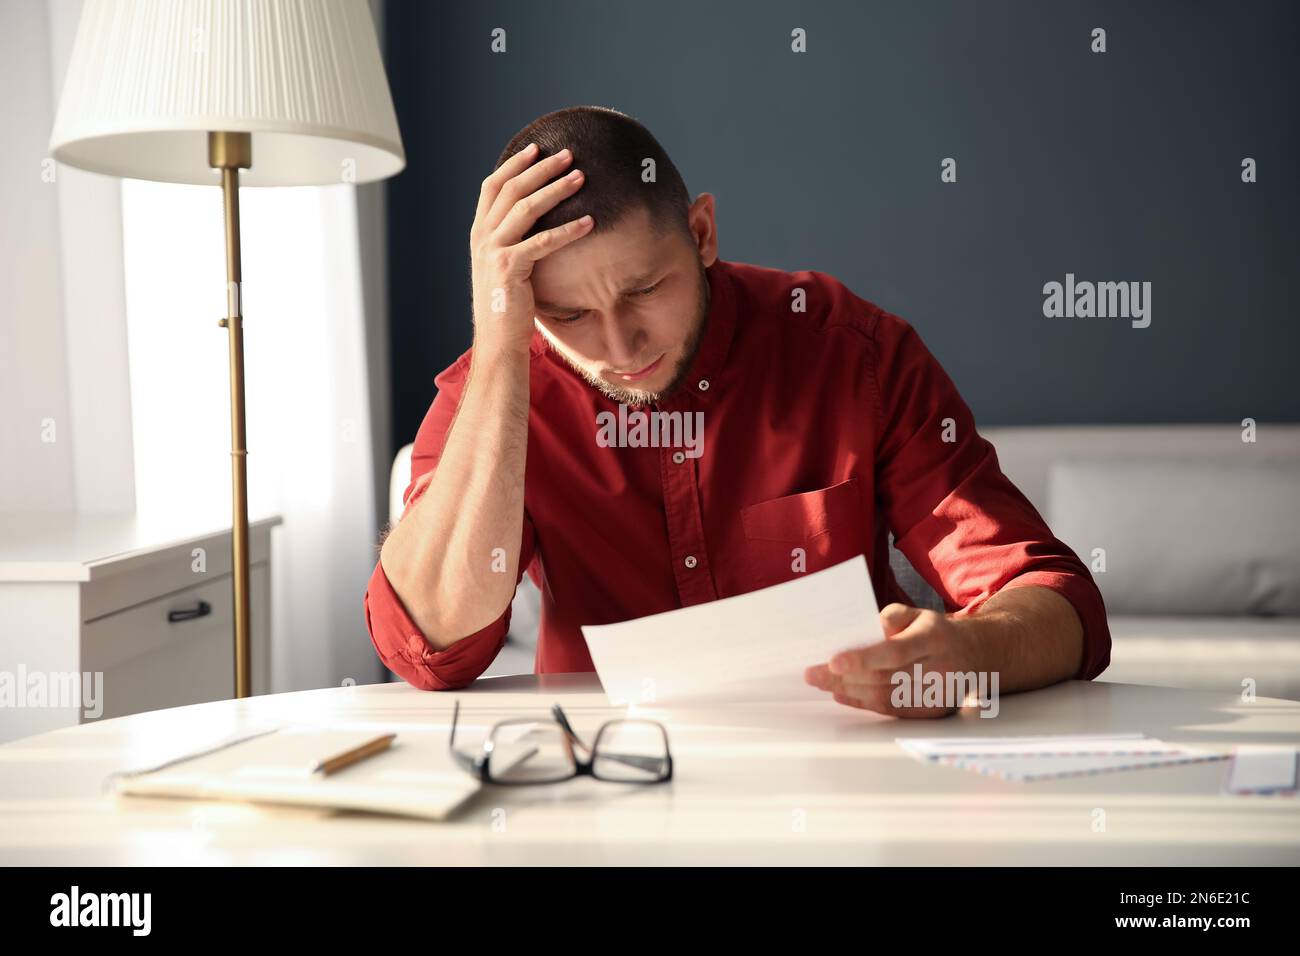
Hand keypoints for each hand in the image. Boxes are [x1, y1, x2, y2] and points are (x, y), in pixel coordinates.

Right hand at [469, 142, 593, 353]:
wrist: (497, 342)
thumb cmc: (508, 308)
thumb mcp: (505, 268)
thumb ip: (513, 243)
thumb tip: (538, 225)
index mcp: (479, 233)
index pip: (492, 186)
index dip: (515, 164)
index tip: (537, 149)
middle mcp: (482, 237)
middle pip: (511, 188)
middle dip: (541, 168)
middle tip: (569, 154)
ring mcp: (493, 251)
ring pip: (525, 207)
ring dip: (556, 189)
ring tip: (582, 178)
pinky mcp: (509, 268)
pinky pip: (543, 241)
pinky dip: (568, 229)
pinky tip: (590, 222)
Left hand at [804, 603, 983, 717]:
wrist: (975, 654)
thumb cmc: (934, 631)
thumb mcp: (916, 613)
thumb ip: (888, 619)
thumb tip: (858, 636)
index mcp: (934, 638)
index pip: (895, 652)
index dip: (862, 658)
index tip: (832, 661)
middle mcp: (939, 667)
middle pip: (885, 678)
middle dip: (844, 678)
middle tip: (813, 674)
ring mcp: (938, 693)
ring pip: (886, 697)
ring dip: (849, 691)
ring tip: (822, 683)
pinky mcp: (934, 711)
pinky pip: (892, 710)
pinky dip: (863, 703)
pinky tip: (842, 695)